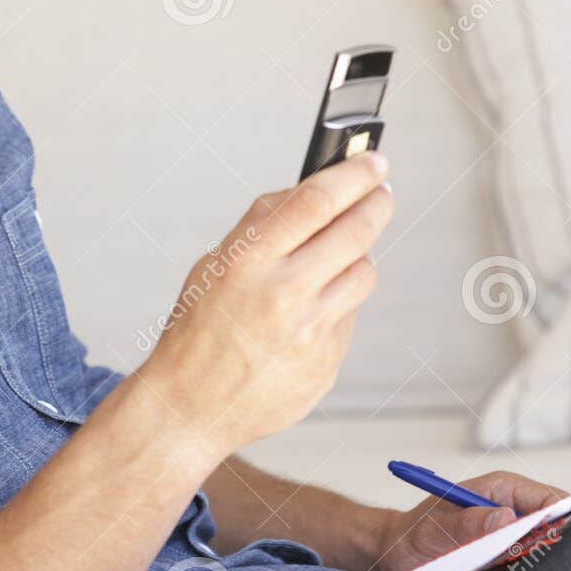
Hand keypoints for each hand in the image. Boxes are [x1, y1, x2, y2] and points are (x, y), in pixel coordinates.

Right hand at [145, 151, 393, 473]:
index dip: (353, 174)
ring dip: (357, 256)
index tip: (373, 161)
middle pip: (356, 231)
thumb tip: (309, 190)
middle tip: (380, 193)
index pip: (316, 201)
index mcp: (248, 263)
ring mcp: (310, 333)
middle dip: (376, 204)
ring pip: (363, 273)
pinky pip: (350, 316)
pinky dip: (337, 305)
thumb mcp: (213, 266)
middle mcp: (284, 295)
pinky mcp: (327, 364)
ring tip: (334, 260)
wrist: (190, 408)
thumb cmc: (196, 334)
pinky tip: (309, 313)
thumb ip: (260, 226)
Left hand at [373, 471, 567, 570]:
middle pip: (552, 534)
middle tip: (503, 568)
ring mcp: (509, 545)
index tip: (545, 543)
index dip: (556, 520)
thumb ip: (468, 525)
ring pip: (538, 565)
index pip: (547, 499)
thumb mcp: (433, 530)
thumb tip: (506, 518)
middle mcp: (510, 515)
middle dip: (537, 556)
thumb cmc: (410, 536)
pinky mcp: (504, 570)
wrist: (393, 561)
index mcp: (499, 491)